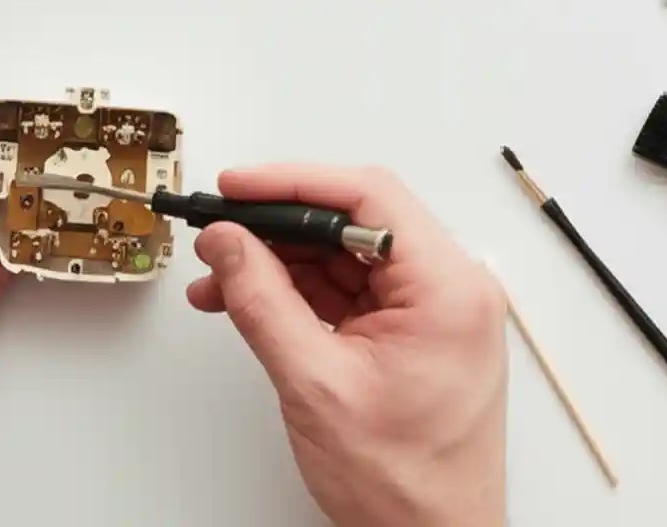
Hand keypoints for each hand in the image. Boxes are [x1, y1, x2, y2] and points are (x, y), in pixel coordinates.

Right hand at [187, 166, 506, 526]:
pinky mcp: (408, 332)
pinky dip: (295, 292)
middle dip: (276, 226)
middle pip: (351, 222)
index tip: (237, 189)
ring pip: (342, 255)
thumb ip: (263, 302)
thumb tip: (228, 244)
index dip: (292, 183)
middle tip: (218, 233)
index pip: (367, 198)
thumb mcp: (316, 384)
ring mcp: (429, 311)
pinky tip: (247, 300)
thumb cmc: (405, 483)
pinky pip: (345, 290)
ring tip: (219, 277)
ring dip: (278, 262)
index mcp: (448, 290)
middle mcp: (448, 290)